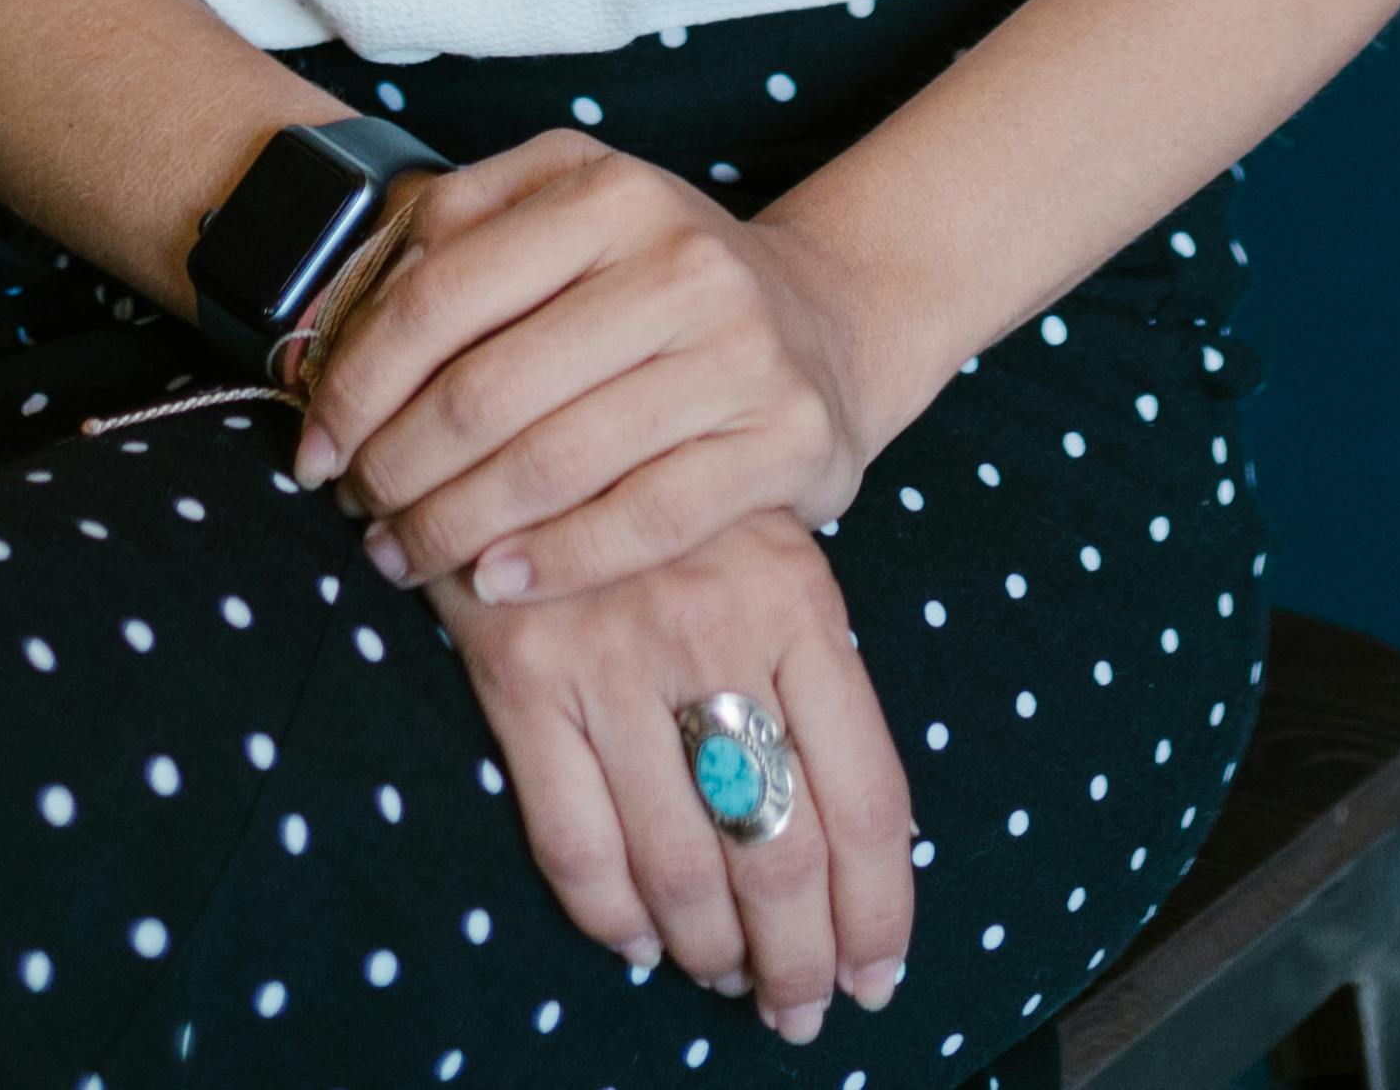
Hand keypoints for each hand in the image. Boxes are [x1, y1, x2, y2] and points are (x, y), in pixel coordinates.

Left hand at [290, 134, 919, 606]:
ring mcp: (741, 349)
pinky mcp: (786, 436)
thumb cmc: (653, 279)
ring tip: (403, 557)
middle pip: (485, 392)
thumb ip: (453, 247)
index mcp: (605, 189)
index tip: (315, 448)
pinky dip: (556, 562)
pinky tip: (498, 581)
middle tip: (358, 513)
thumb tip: (331, 345)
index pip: (437, 297)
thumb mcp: (563, 217)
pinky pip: (644, 520)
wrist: (824, 318)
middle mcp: (680, 259)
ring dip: (454, 528)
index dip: (357, 386)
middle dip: (396, 470)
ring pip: (554, 463)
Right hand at [431, 508, 918, 1041]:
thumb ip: (814, 676)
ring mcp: (610, 656)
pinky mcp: (519, 675)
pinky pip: (572, 839)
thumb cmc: (675, 496)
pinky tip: (640, 940)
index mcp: (799, 601)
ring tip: (729, 976)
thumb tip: (859, 844)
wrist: (533, 391)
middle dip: (800, 957)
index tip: (879, 972)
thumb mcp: (773, 553)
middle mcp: (713, 631)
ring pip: (679, 862)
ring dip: (711, 948)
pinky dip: (611, 915)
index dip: (880, 908)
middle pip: (779, 850)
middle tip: (803, 1007)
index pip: (868, 796)